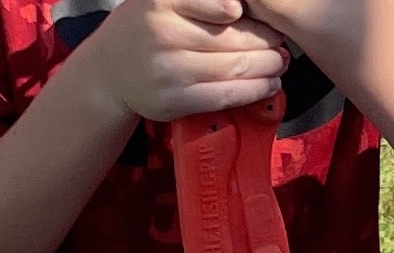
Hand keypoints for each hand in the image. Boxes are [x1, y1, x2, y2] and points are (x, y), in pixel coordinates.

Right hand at [98, 0, 288, 121]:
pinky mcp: (174, 102)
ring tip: (281, 63)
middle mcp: (164, 34)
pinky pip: (223, 97)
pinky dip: (252, 91)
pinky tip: (268, 85)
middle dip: (265, 42)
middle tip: (282, 42)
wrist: (112, 70)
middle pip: (231, 39)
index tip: (264, 18)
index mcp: (164, 1)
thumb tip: (243, 7)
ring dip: (265, 68)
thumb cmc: (147, 26)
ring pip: (232, 69)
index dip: (248, 14)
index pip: (220, 5)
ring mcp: (168, 71)